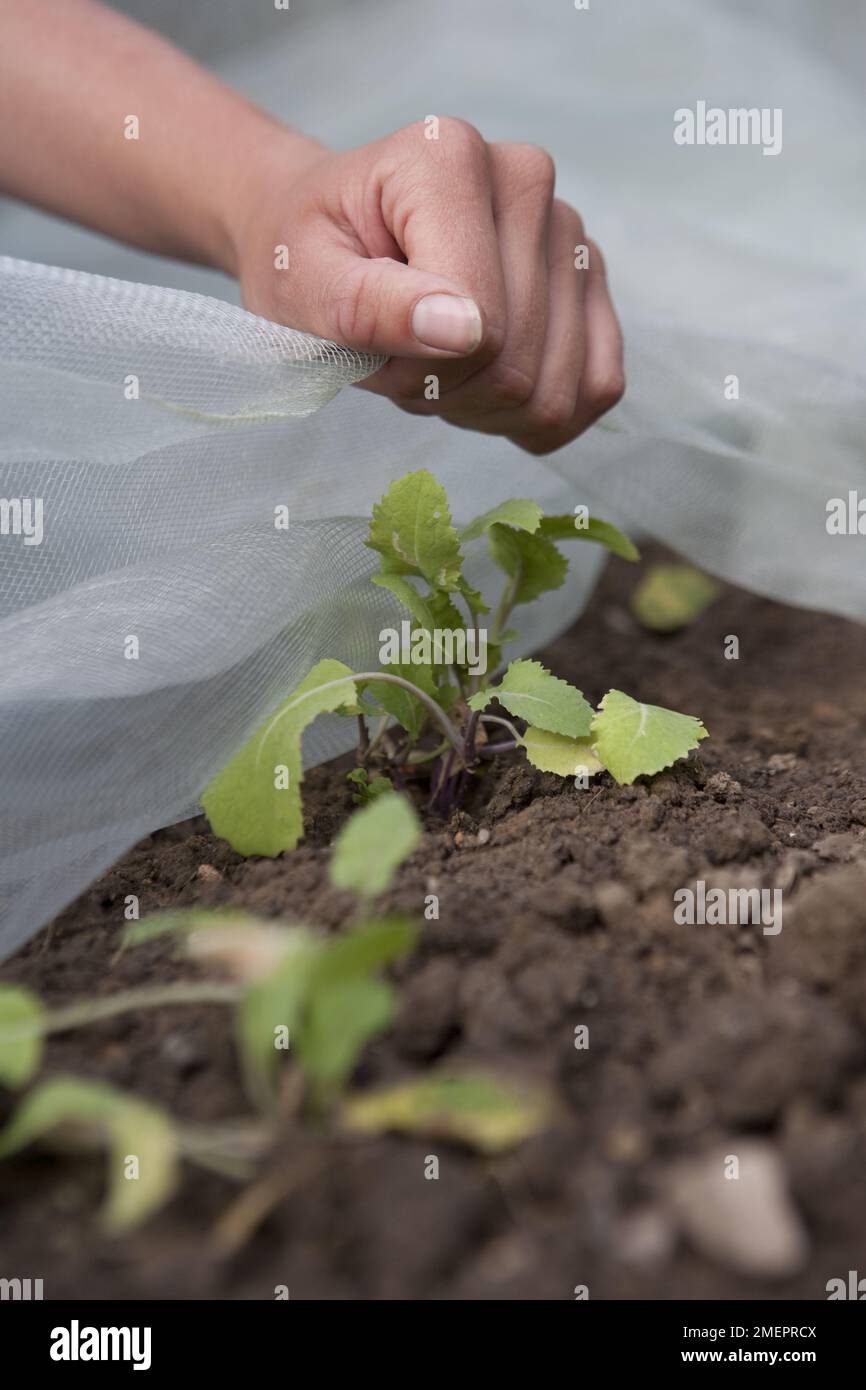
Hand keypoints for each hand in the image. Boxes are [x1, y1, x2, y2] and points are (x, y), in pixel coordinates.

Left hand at [230, 119, 624, 454]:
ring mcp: (568, 229)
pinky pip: (598, 385)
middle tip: (396, 358)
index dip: (419, 370)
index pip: (479, 321)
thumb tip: (466, 331)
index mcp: (449, 160)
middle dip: (446, 392)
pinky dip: (537, 414)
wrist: (326, 232)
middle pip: (518, 362)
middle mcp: (527, 179)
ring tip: (434, 364)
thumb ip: (371, 306)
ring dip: (485, 407)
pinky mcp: (588, 277)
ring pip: (558, 387)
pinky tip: (485, 389)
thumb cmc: (306, 256)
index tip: (369, 349)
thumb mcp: (305, 285)